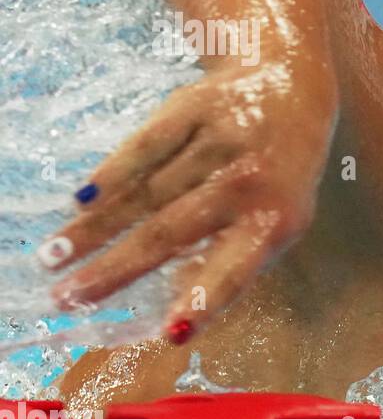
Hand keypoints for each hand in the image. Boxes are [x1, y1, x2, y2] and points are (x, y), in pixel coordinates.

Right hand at [41, 62, 335, 342]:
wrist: (293, 86)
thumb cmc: (278, 174)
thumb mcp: (276, 219)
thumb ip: (234, 259)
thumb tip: (179, 313)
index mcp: (275, 221)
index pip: (236, 269)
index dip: (204, 299)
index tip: (171, 332)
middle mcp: (249, 182)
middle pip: (170, 233)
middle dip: (114, 270)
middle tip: (65, 298)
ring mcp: (221, 142)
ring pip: (146, 193)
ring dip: (95, 229)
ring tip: (52, 257)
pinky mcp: (195, 106)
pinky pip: (146, 146)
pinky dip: (112, 175)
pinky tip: (81, 203)